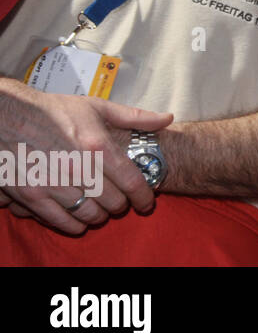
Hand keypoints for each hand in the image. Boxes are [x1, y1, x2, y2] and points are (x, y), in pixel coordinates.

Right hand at [0, 78, 172, 234]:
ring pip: (90, 214)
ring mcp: (55, 184)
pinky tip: (80, 219)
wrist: (7, 116)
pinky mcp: (32, 196)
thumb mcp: (96, 107)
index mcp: (98, 146)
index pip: (133, 182)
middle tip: (121, 202)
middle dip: (122, 205)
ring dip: (100, 215)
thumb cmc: (53, 110)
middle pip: (114, 202)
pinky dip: (75, 224)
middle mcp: (79, 168)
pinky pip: (62, 221)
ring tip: (102, 209)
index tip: (147, 202)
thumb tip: (166, 119)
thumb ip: (135, 117)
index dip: (145, 198)